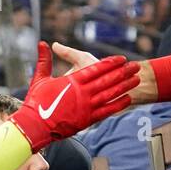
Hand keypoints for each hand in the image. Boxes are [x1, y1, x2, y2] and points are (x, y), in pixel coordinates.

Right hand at [10, 41, 139, 149]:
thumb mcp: (40, 78)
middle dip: (123, 72)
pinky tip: (127, 99)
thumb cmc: (35, 102)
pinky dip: (118, 104)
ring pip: (110, 94)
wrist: (34, 126)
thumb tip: (43, 43)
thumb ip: (44, 60)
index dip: (111, 63)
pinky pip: (106, 110)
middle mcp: (82, 93)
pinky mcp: (87, 119)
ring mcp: (86, 106)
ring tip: (136, 79)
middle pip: (108, 80)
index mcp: (73, 81)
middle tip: (135, 66)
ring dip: (124, 86)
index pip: (96, 69)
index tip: (122, 59)